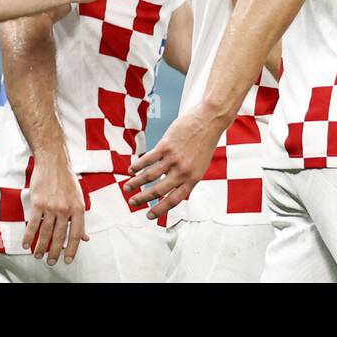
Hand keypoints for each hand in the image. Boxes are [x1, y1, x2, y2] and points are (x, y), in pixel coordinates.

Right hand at [23, 152, 88, 264]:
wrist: (53, 161)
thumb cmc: (66, 179)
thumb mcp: (78, 197)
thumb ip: (80, 219)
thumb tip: (85, 238)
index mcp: (78, 208)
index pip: (76, 235)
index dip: (72, 249)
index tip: (68, 260)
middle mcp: (65, 209)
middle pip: (60, 237)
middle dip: (54, 252)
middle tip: (51, 262)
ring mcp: (51, 207)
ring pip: (45, 233)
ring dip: (41, 247)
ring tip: (38, 256)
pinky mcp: (38, 203)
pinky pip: (32, 224)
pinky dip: (28, 236)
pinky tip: (26, 245)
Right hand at [122, 103, 221, 218]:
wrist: (209, 120)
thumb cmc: (205, 142)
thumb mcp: (200, 165)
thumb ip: (186, 177)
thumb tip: (168, 184)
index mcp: (193, 179)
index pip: (173, 200)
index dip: (159, 210)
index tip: (149, 216)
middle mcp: (183, 171)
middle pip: (158, 190)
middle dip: (142, 199)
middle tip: (132, 203)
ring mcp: (174, 158)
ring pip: (149, 175)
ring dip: (135, 183)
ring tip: (127, 188)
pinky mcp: (166, 145)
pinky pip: (148, 159)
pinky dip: (137, 166)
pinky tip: (131, 170)